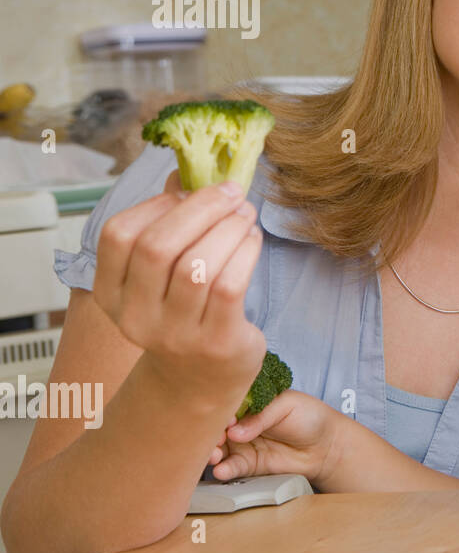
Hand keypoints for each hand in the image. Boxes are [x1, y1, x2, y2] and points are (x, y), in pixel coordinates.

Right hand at [93, 169, 265, 409]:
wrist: (200, 381)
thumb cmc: (185, 312)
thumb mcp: (162, 276)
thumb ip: (168, 226)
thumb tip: (184, 171)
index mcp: (112, 294)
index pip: (119, 236)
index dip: (158, 204)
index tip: (191, 189)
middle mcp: (135, 317)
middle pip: (158, 246)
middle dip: (201, 208)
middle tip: (232, 192)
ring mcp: (175, 334)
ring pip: (197, 264)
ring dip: (228, 227)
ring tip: (245, 214)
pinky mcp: (216, 342)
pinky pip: (230, 285)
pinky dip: (245, 251)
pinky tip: (252, 240)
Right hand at [210, 390, 342, 484]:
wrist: (326, 446)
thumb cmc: (309, 417)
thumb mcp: (287, 406)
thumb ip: (261, 417)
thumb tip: (235, 432)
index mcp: (249, 401)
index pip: (226, 403)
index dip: (220, 411)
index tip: (223, 419)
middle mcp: (240, 422)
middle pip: (217, 428)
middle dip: (211, 434)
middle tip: (217, 439)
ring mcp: (241, 444)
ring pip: (218, 449)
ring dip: (212, 453)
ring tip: (215, 456)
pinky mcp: (248, 464)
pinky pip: (231, 467)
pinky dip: (224, 470)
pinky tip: (221, 470)